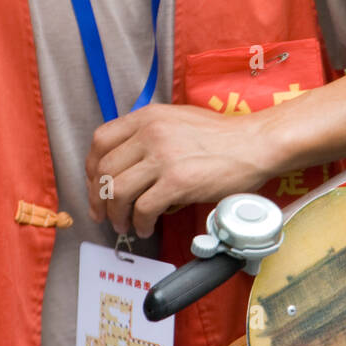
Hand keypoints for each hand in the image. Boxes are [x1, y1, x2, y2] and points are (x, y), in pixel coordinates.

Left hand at [84, 103, 278, 238]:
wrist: (254, 143)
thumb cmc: (221, 137)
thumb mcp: (177, 120)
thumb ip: (149, 134)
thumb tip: (125, 164)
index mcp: (147, 117)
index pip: (100, 141)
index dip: (91, 169)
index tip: (95, 186)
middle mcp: (150, 133)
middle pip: (104, 169)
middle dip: (98, 198)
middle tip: (104, 214)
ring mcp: (163, 157)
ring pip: (117, 191)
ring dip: (116, 215)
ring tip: (124, 225)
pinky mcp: (178, 181)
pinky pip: (143, 208)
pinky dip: (140, 223)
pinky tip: (147, 227)